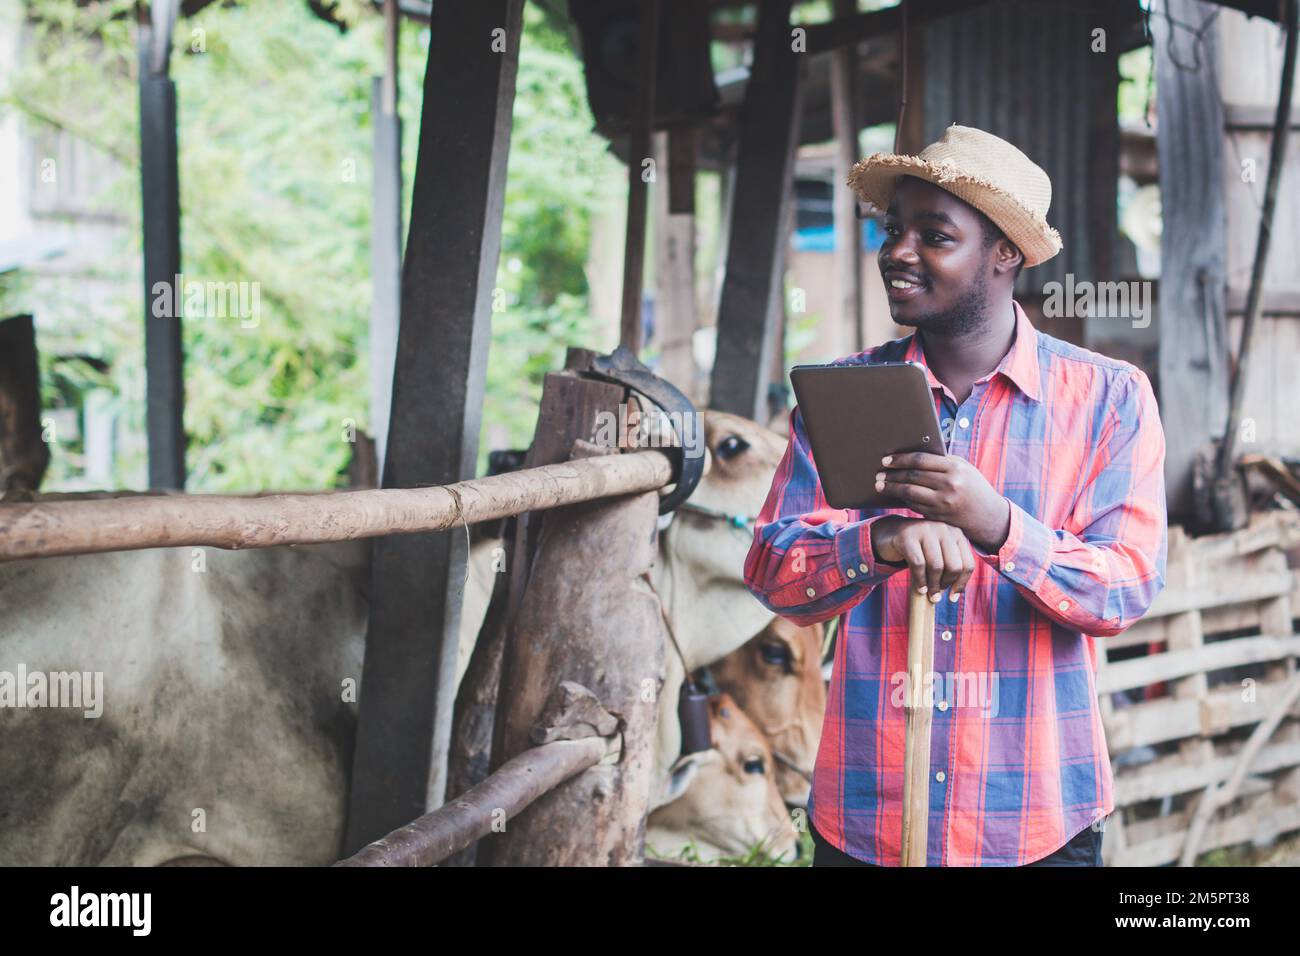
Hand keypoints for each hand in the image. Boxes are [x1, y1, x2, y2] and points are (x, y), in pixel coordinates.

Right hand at [870, 516, 975, 601]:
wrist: (891, 534)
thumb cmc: (919, 549)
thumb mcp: (939, 554)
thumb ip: (951, 566)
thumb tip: (956, 595)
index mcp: (956, 534)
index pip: (967, 564)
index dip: (961, 584)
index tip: (952, 598)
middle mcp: (943, 529)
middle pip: (954, 566)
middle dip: (946, 584)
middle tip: (937, 595)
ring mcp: (925, 530)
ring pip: (936, 566)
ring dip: (933, 585)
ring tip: (928, 593)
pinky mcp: (907, 536)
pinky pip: (918, 564)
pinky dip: (920, 580)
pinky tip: (920, 588)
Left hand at [874, 452, 1010, 552]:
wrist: (989, 515)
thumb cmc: (973, 487)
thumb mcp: (963, 469)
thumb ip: (942, 461)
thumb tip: (912, 453)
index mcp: (955, 468)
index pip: (921, 460)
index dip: (900, 459)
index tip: (887, 459)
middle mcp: (950, 484)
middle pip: (912, 476)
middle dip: (892, 474)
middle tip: (878, 473)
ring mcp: (944, 502)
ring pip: (910, 492)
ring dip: (892, 488)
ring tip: (880, 485)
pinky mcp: (939, 516)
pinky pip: (914, 505)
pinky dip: (902, 499)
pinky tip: (895, 495)